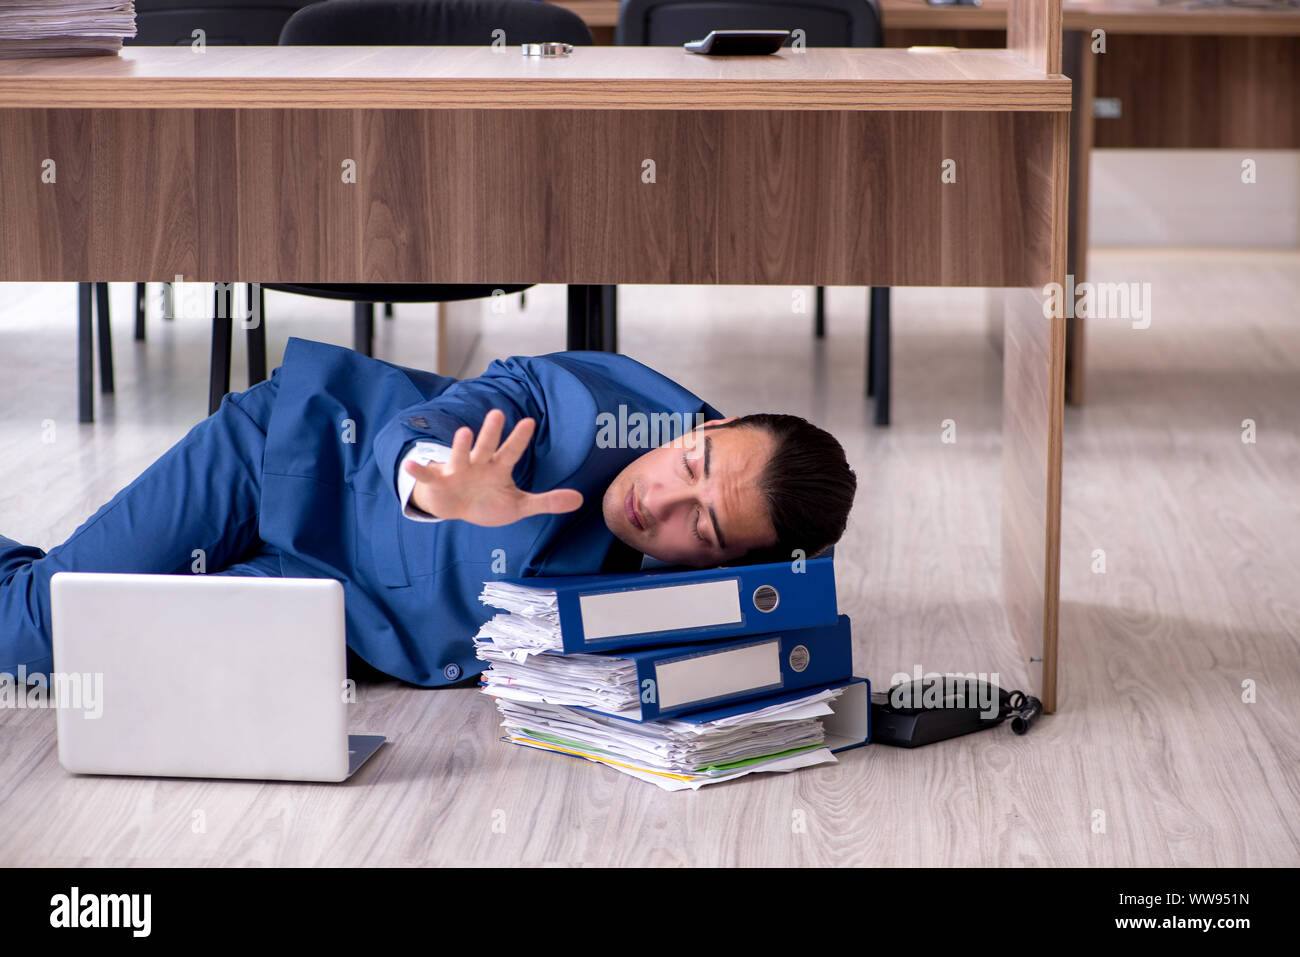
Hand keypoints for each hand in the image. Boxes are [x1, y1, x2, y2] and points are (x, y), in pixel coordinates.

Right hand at [403, 409, 582, 525]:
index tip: (528, 421)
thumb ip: (547, 501)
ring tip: (464, 433)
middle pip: (486, 447)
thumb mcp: (520, 505)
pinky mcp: (439, 483)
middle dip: (491, 432)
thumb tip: (581, 499)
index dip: (519, 438)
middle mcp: (478, 464)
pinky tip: (411, 464)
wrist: (457, 508)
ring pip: (460, 456)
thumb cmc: (489, 502)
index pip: (511, 451)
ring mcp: (458, 472)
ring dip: (461, 446)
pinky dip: (419, 471)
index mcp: (499, 468)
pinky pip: (428, 477)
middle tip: (498, 413)